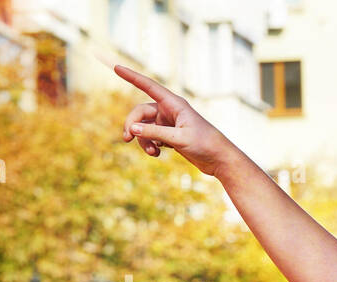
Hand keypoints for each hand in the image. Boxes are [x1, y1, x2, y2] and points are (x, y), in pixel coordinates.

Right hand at [114, 64, 235, 176]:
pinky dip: (150, 145)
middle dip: (132, 124)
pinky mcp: (170, 135)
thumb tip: (132, 128)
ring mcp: (169, 123)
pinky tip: (157, 154)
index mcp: (174, 104)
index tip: (116, 67)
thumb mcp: (178, 139)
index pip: (148, 86)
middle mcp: (170, 110)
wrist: (220, 160)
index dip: (131, 76)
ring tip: (151, 153)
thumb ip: (154, 133)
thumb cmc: (204, 145)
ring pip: (144, 127)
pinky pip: (151, 136)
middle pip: (140, 112)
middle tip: (127, 138)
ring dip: (143, 139)